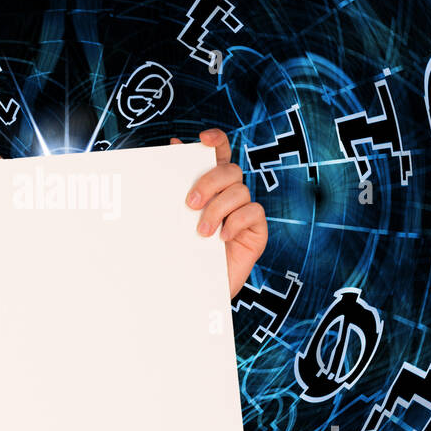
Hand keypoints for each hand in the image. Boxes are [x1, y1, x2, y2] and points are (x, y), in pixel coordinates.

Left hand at [171, 128, 266, 300]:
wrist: (193, 291)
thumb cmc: (184, 252)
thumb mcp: (175, 218)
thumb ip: (177, 185)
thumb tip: (174, 145)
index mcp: (211, 187)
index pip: (220, 154)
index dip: (216, 140)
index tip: (203, 139)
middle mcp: (230, 196)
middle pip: (230, 170)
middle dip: (210, 181)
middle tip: (190, 203)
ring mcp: (245, 213)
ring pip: (240, 191)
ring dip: (218, 209)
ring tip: (202, 232)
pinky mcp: (257, 231)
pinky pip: (254, 212)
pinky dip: (237, 221)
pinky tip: (222, 237)